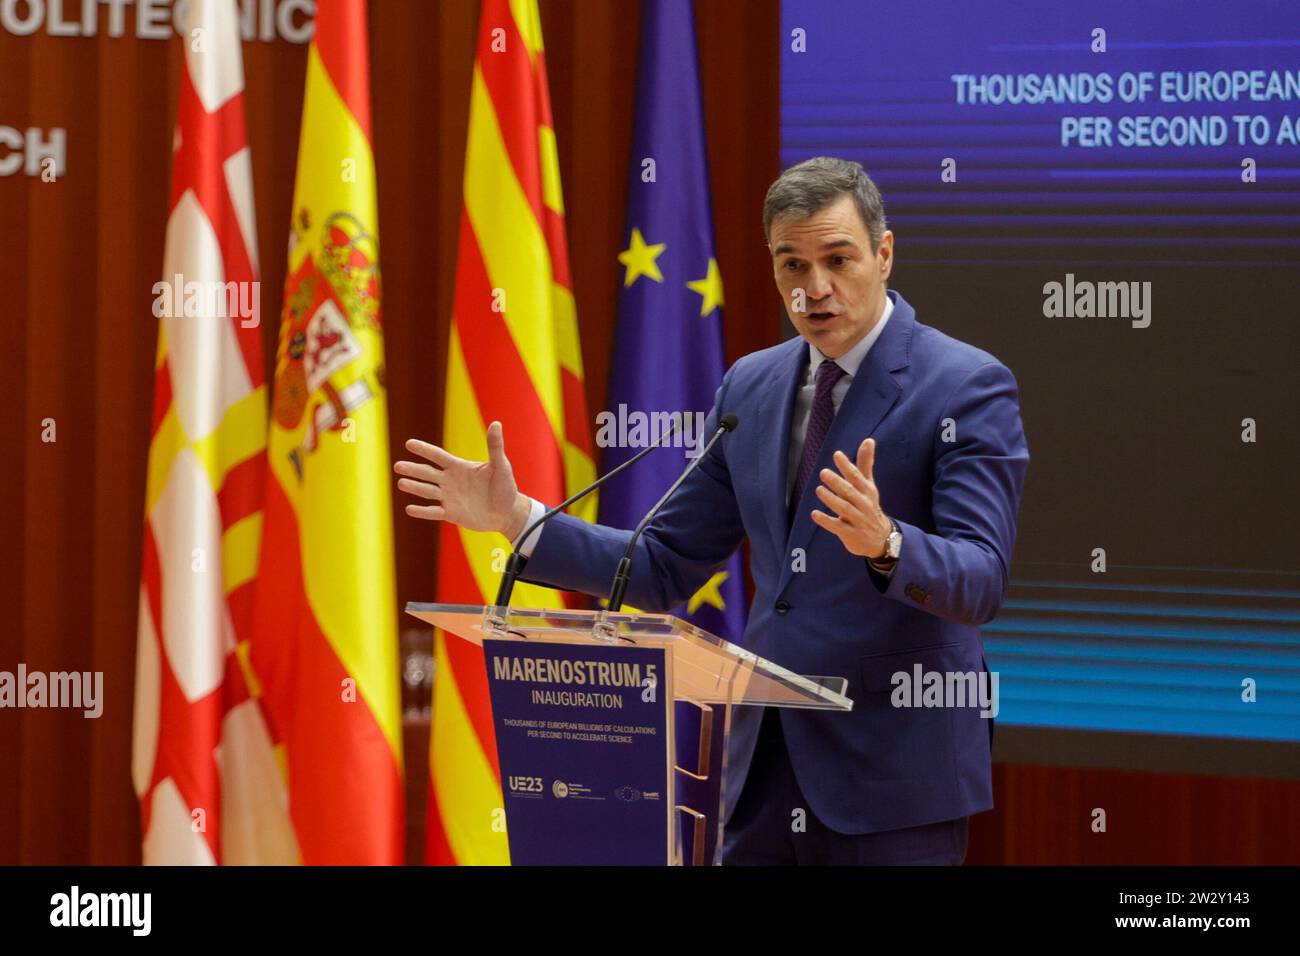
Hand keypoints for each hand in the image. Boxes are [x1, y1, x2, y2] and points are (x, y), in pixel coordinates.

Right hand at [393, 421, 531, 538]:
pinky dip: (422, 511)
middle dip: (413, 469)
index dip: (425, 450)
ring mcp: (449, 497)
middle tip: (397, 466)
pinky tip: (409, 509)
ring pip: (428, 491)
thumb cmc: (505, 486)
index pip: (438, 456)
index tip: (409, 443)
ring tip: (401, 483)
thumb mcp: (500, 465)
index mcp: (459, 467)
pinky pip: (434, 512)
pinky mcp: (451, 514)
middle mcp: (450, 481)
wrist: (508, 512)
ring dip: (415, 488)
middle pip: (428, 473)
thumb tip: (496, 423)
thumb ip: (495, 446)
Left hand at [810, 437, 891, 558]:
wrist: (880, 538)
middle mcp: (864, 504)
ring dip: (831, 499)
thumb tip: (868, 440)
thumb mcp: (868, 485)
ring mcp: (858, 520)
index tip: (837, 455)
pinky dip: (826, 521)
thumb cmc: (868, 506)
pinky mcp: (851, 534)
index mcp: (867, 491)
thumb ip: (865, 463)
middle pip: (850, 492)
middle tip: (823, 472)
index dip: (847, 466)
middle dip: (837, 482)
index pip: (857, 476)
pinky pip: (837, 527)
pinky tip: (814, 514)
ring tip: (818, 489)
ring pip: (844, 509)